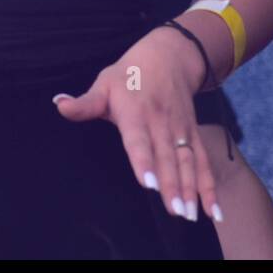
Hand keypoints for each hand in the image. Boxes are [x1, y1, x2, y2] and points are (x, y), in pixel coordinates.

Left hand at [54, 29, 220, 223]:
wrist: (168, 58)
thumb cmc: (129, 75)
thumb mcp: (104, 83)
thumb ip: (85, 102)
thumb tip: (59, 104)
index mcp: (135, 112)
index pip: (138, 140)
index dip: (143, 160)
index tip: (147, 183)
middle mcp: (160, 124)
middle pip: (166, 157)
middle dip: (171, 185)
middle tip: (174, 211)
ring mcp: (180, 131)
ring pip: (187, 163)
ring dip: (191, 189)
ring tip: (191, 215)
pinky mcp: (193, 136)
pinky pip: (203, 163)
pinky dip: (210, 186)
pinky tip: (213, 211)